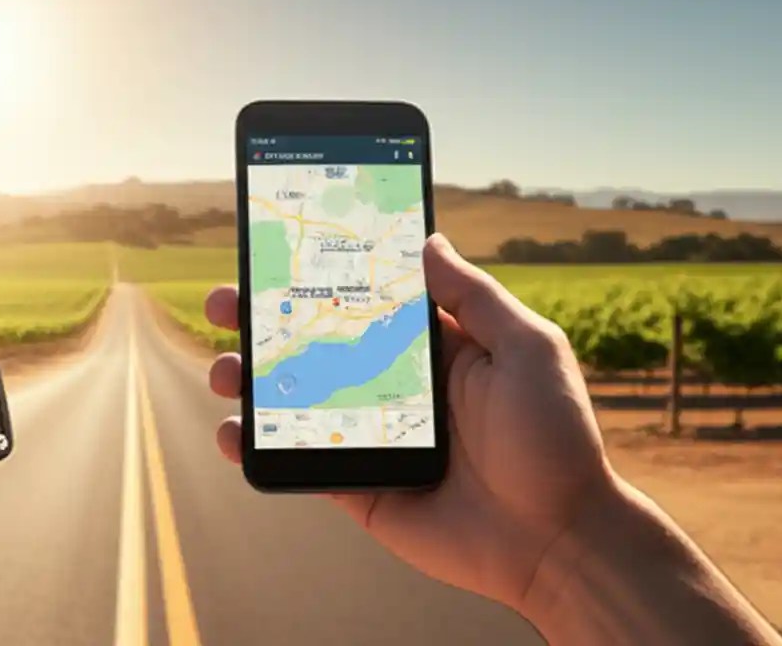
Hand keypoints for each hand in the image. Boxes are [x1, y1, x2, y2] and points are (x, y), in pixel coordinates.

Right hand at [205, 233, 615, 613]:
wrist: (559, 541)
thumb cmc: (555, 438)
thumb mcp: (528, 348)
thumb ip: (474, 296)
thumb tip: (426, 240)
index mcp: (432, 346)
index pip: (363, 298)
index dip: (319, 274)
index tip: (275, 249)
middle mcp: (393, 383)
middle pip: (314, 342)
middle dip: (262, 320)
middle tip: (225, 303)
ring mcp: (370, 434)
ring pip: (294, 397)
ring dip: (248, 379)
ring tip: (223, 370)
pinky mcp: (357, 484)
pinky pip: (297, 460)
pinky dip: (257, 446)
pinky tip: (232, 433)